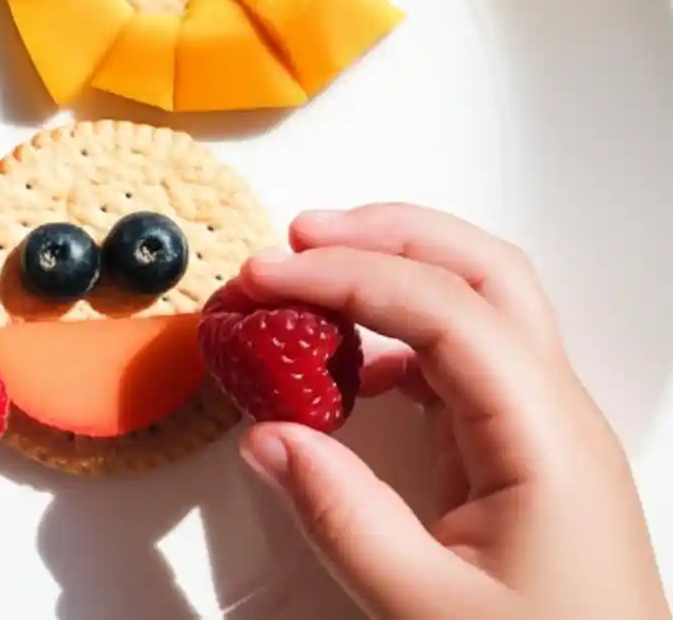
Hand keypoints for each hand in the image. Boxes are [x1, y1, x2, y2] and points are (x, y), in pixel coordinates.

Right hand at [235, 204, 668, 618]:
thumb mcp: (425, 610)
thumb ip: (342, 517)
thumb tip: (268, 435)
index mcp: (545, 438)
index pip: (447, 309)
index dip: (350, 277)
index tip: (269, 276)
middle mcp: (553, 412)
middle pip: (482, 272)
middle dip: (386, 237)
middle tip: (297, 238)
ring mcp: (538, 424)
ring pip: (473, 303)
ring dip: (390, 273)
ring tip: (309, 283)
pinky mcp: (515, 447)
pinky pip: (456, 359)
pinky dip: (392, 337)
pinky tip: (344, 367)